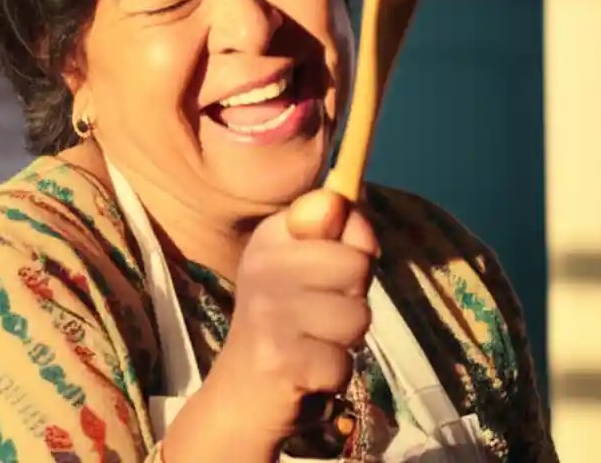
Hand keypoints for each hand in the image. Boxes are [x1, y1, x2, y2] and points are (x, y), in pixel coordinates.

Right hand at [164, 190, 377, 460]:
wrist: (242, 395)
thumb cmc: (291, 326)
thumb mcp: (315, 271)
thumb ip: (342, 236)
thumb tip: (344, 206)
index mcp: (270, 235)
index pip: (337, 209)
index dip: (352, 242)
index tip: (328, 269)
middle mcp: (262, 264)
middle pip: (357, 264)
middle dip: (354, 298)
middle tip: (320, 316)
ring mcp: (268, 311)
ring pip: (358, 317)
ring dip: (346, 340)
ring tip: (313, 343)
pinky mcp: (281, 358)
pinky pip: (344, 362)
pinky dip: (334, 374)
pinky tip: (306, 371)